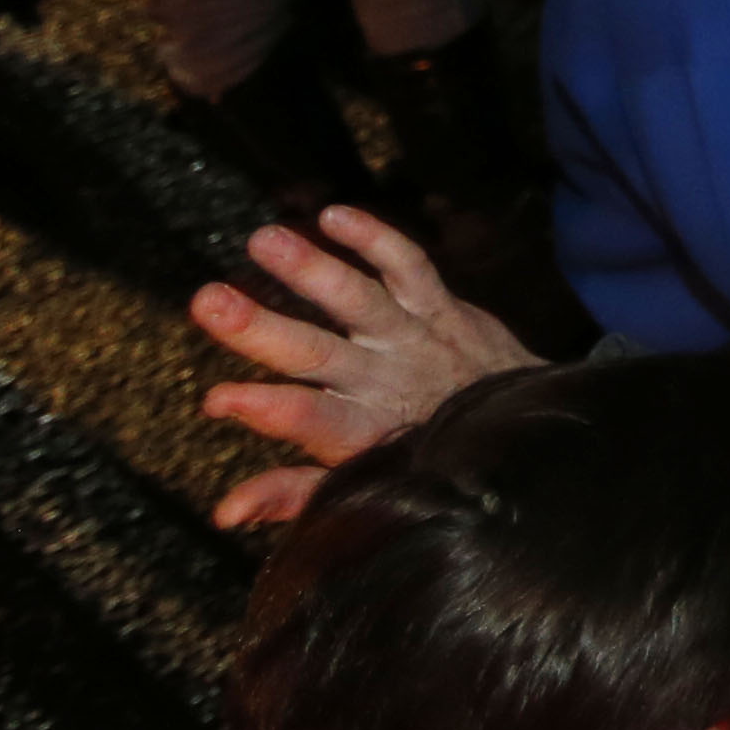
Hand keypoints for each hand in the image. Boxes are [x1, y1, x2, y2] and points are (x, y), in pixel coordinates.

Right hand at [192, 206, 541, 530]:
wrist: (520, 425)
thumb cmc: (424, 455)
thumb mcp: (363, 484)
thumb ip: (292, 494)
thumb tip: (225, 513)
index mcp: (362, 433)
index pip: (312, 421)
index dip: (268, 410)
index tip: (219, 398)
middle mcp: (386, 381)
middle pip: (319, 354)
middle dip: (262, 329)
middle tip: (208, 301)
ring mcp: (414, 338)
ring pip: (360, 300)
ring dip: (312, 269)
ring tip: (263, 240)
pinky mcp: (439, 305)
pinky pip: (408, 265)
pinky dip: (375, 238)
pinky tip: (332, 215)